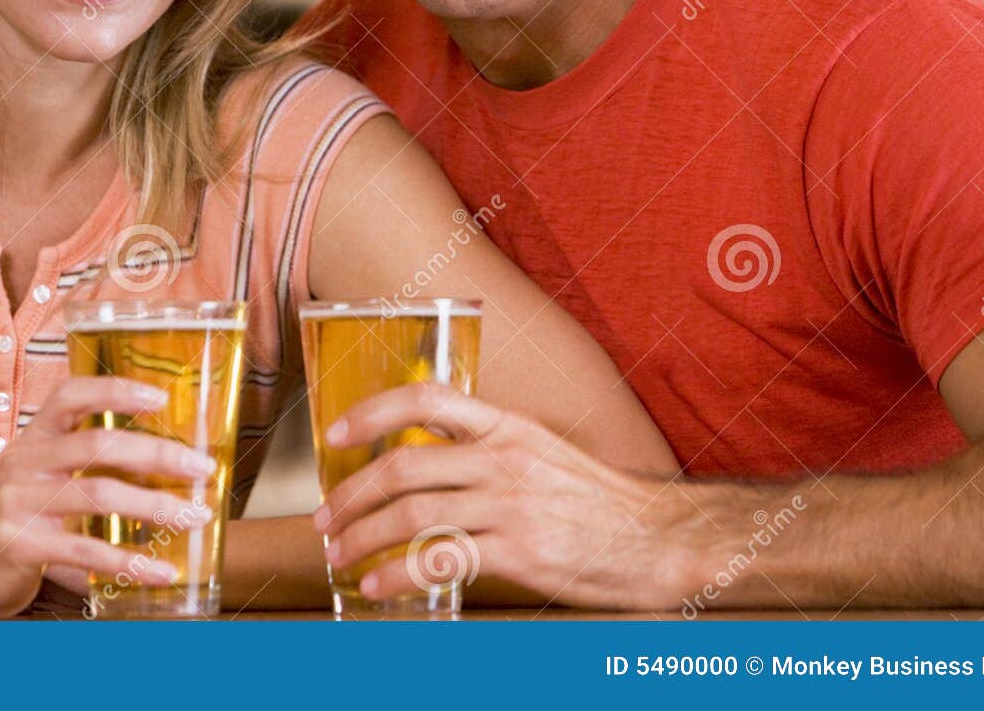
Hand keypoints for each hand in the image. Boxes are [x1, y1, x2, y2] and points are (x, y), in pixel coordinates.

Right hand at [0, 376, 214, 617]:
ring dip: (156, 505)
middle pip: (99, 444)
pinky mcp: (21, 545)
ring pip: (99, 494)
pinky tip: (161, 571)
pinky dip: (130, 562)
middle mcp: (25, 461)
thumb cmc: (24, 511)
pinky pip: (86, 551)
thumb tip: (174, 464)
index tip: (161, 398)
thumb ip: (92, 462)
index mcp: (35, 436)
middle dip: (158, 453)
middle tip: (201, 467)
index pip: (71, 395)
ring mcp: (19, 502)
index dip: (115, 390)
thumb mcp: (46, 473)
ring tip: (195, 516)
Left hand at [313, 383, 693, 608]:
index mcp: (507, 426)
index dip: (372, 412)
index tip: (337, 433)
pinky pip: (441, 559)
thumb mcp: (540, 452)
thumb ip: (487, 450)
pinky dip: (398, 573)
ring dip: (364, 534)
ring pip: (413, 513)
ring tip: (341, 552)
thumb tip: (426, 462)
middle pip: (404, 465)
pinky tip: (378, 583)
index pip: (427, 400)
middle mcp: (503, 457)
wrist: (656, 538)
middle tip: (327, 516)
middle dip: (353, 493)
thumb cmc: (596, 500)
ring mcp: (511, 504)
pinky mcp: (520, 550)